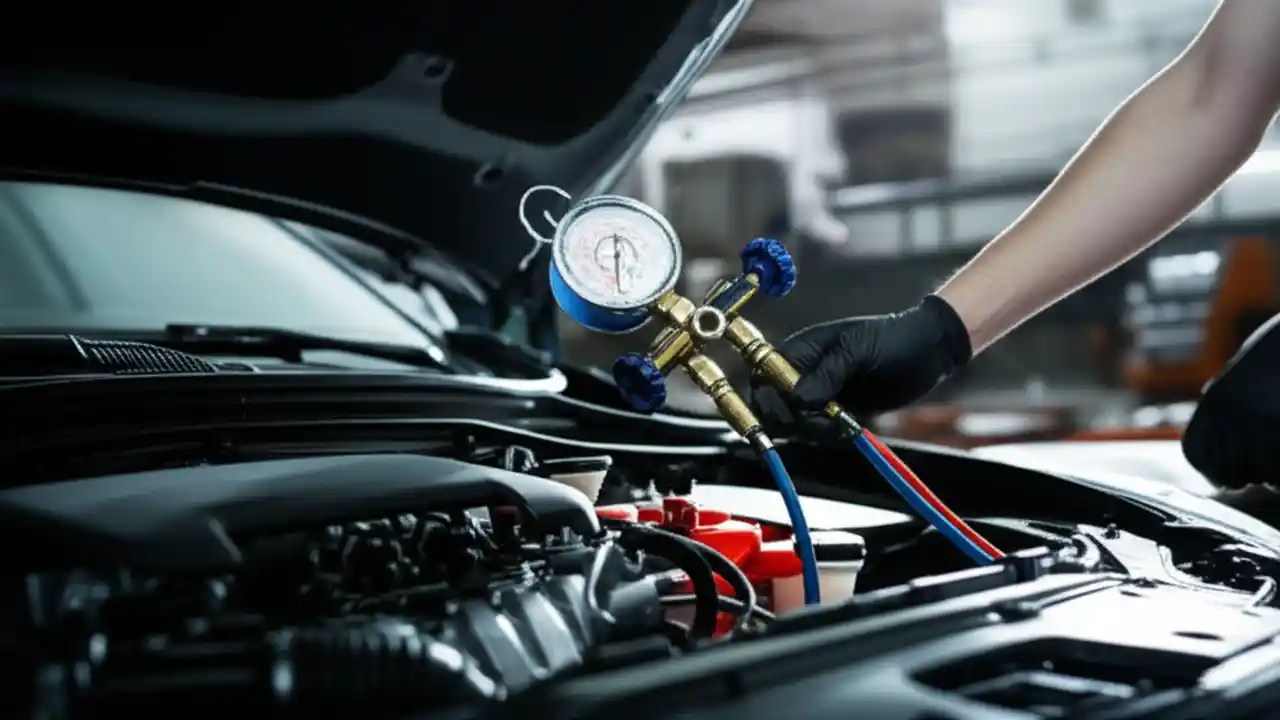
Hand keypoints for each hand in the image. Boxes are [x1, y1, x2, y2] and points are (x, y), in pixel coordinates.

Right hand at [750, 295, 971, 433]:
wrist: (927, 354)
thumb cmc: (893, 340)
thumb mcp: (859, 350)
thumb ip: (828, 374)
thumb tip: (800, 399)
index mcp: (800, 351)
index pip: (763, 376)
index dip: (768, 397)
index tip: (792, 410)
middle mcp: (801, 374)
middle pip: (771, 406)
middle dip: (792, 420)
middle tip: (824, 421)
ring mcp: (816, 395)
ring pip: (792, 424)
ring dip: (812, 431)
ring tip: (841, 423)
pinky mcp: (831, 414)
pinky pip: (814, 433)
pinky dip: (826, 437)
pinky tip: (848, 428)